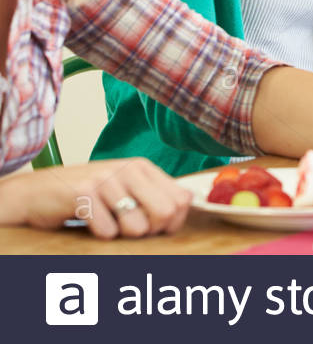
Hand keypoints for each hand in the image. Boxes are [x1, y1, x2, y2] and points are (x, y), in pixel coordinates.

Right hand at [1, 158, 190, 238]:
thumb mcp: (125, 188)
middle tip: (130, 230)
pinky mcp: (84, 194)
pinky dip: (100, 235)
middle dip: (151, 231)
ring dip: (122, 235)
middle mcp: (129, 169)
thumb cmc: (88, 195)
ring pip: (137, 227)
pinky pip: (107, 231)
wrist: (39, 191)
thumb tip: (182, 211)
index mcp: (144, 168)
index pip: (182, 199)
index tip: (155, 228)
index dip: (173, 222)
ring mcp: (107, 179)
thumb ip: (153, 196)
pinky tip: (89, 222)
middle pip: (165, 213)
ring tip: (107, 223)